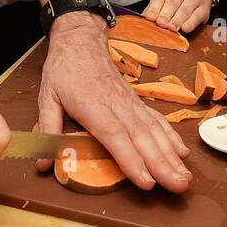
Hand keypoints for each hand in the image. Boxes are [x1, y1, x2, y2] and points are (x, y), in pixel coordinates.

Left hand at [36, 11, 191, 191]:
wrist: (81, 41)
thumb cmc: (64, 70)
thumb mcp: (47, 98)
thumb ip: (48, 130)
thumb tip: (42, 165)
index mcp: (93, 106)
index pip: (115, 136)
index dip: (132, 160)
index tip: (147, 181)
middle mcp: (118, 106)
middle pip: (143, 138)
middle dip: (163, 164)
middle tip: (179, 186)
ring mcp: (131, 104)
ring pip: (155, 131)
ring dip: (172, 156)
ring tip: (185, 177)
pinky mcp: (137, 102)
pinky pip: (157, 121)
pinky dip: (171, 137)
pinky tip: (182, 153)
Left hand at [142, 0, 210, 32]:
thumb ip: (153, 8)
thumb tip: (144, 19)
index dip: (155, 7)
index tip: (150, 17)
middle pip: (173, 0)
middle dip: (166, 13)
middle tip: (161, 23)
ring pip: (185, 8)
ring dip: (177, 19)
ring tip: (171, 28)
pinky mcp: (204, 7)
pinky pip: (197, 15)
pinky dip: (191, 22)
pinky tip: (185, 28)